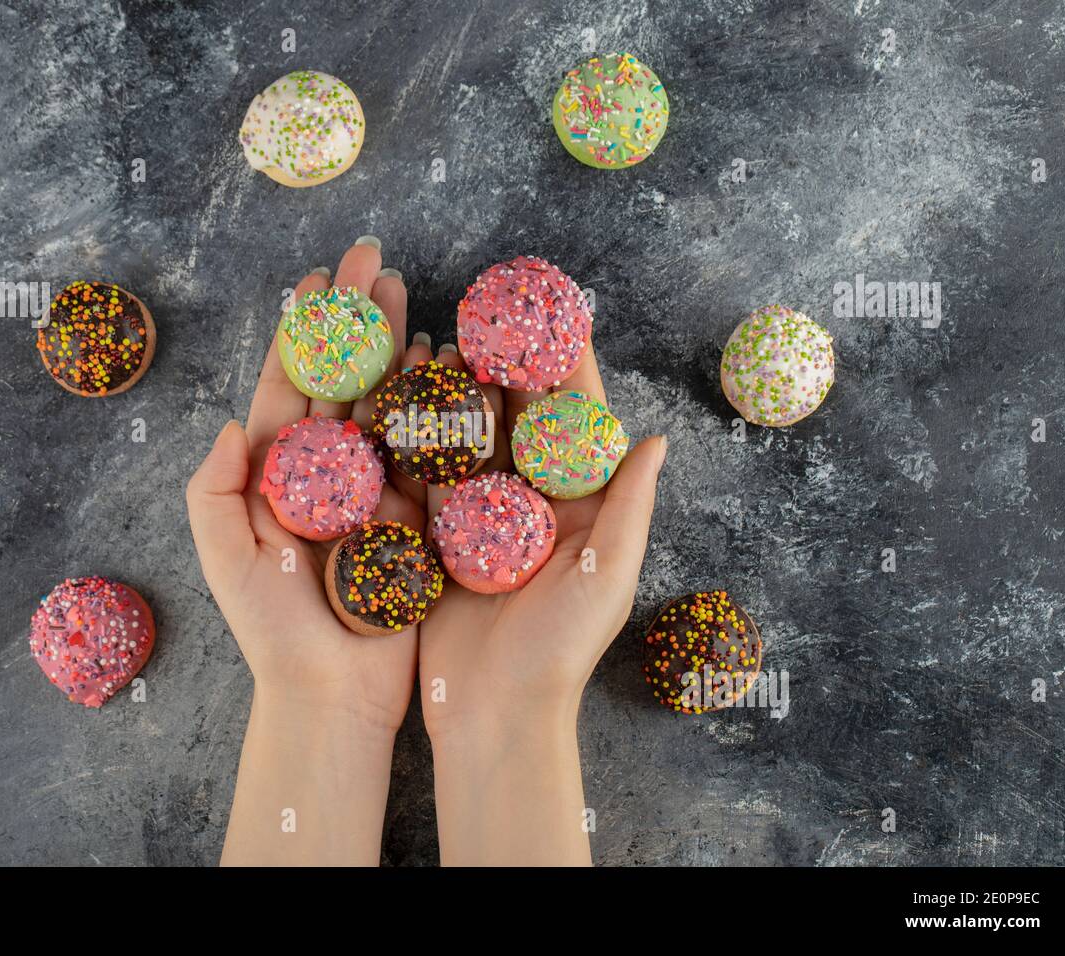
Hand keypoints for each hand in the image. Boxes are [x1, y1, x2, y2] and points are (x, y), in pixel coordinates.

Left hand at [187, 239, 422, 863]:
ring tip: (407, 293)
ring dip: (395, 347)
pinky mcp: (413, 516)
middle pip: (341, 380)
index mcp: (277, 475)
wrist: (333, 695)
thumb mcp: (226, 561)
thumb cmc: (273, 633)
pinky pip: (424, 449)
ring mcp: (372, 490)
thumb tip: (229, 424)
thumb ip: (216, 491)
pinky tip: (444, 363)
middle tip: (372, 261)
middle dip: (354, 319)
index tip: (317, 277)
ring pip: (385, 403)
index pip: (290, 386)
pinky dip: (433, 404)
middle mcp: (325, 473)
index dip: (302, 330)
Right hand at [414, 339, 667, 864]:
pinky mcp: (439, 536)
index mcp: (582, 507)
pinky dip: (422, 437)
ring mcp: (483, 518)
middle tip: (491, 311)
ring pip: (473, 439)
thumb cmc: (562, 648)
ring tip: (447, 339)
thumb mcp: (607, 574)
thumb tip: (656, 439)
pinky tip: (408, 395)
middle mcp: (533, 505)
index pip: (578, 423)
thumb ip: (628, 506)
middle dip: (508, 366)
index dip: (569, 368)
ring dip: (461, 392)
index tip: (556, 313)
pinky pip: (431, 475)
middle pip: (522, 421)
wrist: (494, 710)